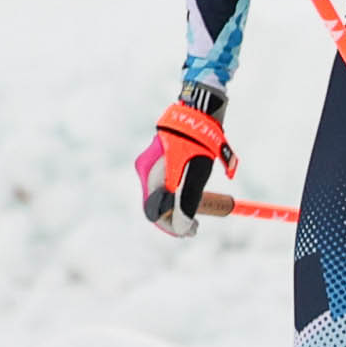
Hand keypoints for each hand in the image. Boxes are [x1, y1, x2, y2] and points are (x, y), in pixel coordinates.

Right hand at [136, 87, 234, 236]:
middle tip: (195, 227)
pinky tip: (193, 194)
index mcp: (150, 176)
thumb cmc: (197, 144)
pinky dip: (178, 192)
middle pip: (158, 203)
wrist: (198, 112)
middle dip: (175, 218)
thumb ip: (187, 203)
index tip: (188, 234)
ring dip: (178, 206)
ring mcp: (152, 162)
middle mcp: (146, 170)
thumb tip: (183, 229)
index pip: (153, 211)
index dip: (170, 226)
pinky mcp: (161, 156)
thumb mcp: (195, 177)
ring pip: (163, 192)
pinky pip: (167, 181)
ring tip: (197, 213)